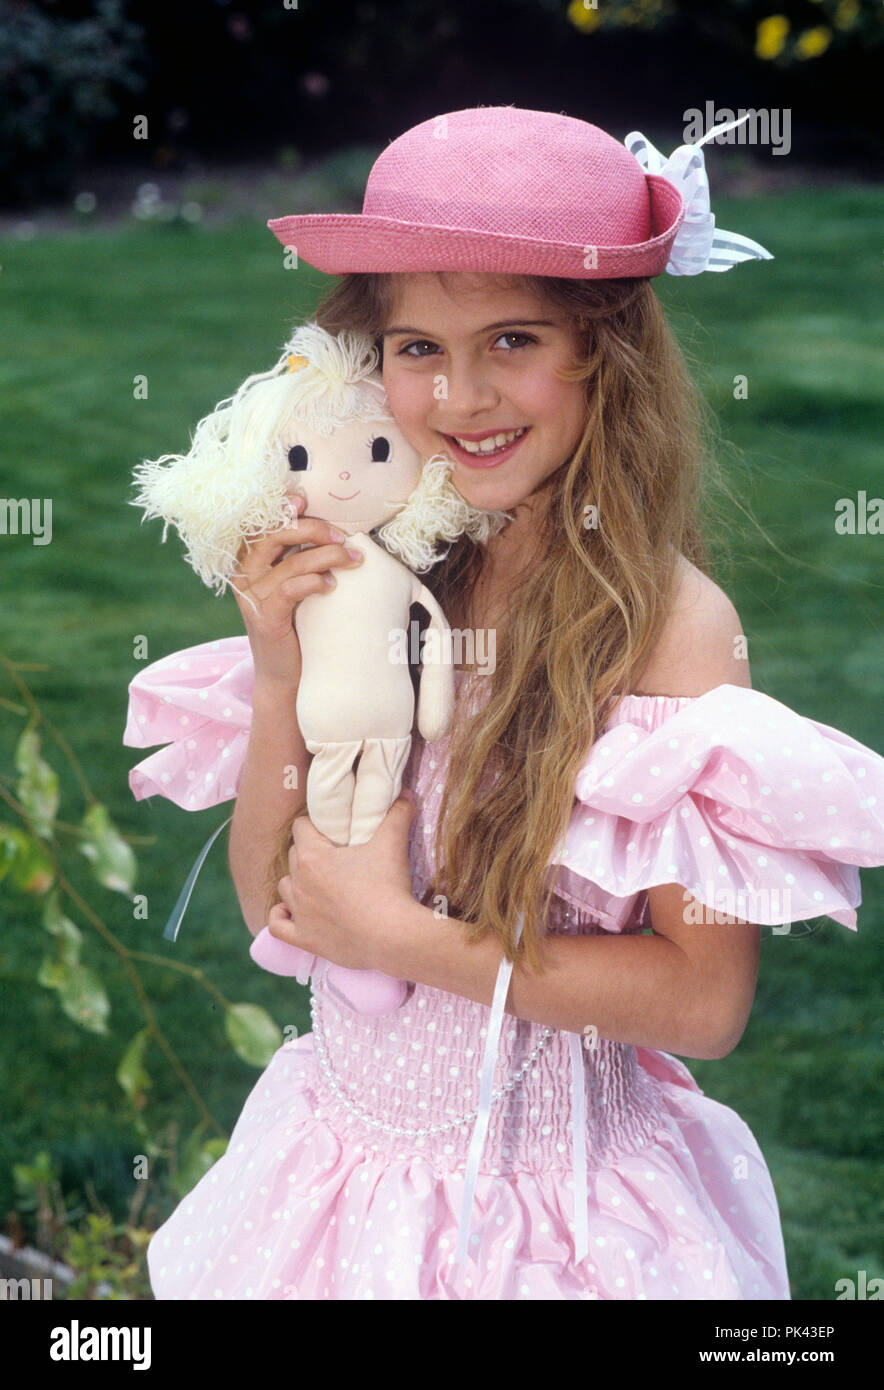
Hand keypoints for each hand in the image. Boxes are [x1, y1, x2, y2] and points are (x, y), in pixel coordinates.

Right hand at [230, 493, 364, 685]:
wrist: (286, 677)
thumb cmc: (297, 627)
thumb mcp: (295, 587)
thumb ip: (300, 560)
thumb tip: (334, 532)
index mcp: (250, 563)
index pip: (262, 526)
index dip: (280, 509)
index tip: (303, 500)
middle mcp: (245, 576)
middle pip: (273, 536)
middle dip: (311, 529)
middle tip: (343, 537)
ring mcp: (252, 598)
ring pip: (289, 563)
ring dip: (326, 557)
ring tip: (352, 560)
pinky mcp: (265, 619)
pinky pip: (289, 590)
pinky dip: (312, 582)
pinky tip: (330, 585)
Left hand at [268, 791, 417, 972]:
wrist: (393, 936)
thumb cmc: (388, 888)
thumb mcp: (392, 844)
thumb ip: (397, 814)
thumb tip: (405, 792)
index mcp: (313, 857)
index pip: (301, 827)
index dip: (315, 824)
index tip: (332, 829)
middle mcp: (299, 882)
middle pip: (294, 855)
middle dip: (309, 851)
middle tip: (334, 855)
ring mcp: (300, 912)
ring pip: (285, 887)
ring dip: (297, 881)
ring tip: (318, 882)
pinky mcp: (305, 938)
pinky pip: (278, 926)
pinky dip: (280, 917)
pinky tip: (289, 911)